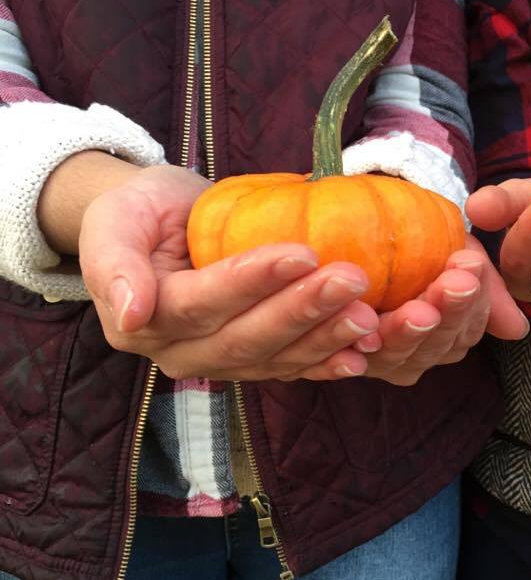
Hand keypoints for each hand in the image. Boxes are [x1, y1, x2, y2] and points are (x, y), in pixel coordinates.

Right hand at [79, 164, 379, 380]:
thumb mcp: (114, 220)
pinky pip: (294, 368)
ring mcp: (223, 364)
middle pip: (248, 337)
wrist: (163, 226)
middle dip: (303, 310)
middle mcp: (184, 354)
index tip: (302, 253)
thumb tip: (132, 316)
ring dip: (326, 338)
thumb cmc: (142, 212)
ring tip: (368, 315)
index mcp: (148, 320)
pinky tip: (364, 352)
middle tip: (352, 280)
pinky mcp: (256, 363)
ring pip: (277, 358)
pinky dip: (329, 362)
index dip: (253, 282)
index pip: (204, 304)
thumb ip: (113, 264)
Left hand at [358, 236, 529, 385]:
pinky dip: (359, 339)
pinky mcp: (340, 356)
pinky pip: (351, 354)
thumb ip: (489, 293)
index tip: (472, 268)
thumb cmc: (427, 243)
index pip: (466, 331)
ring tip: (418, 307)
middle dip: (447, 313)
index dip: (473, 304)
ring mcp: (379, 360)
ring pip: (400, 355)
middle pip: (436, 345)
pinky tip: (363, 317)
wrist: (373, 225)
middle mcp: (415, 356)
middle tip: (455, 282)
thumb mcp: (461, 259)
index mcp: (447, 339)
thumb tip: (517, 330)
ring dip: (409, 331)